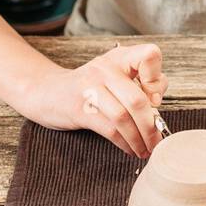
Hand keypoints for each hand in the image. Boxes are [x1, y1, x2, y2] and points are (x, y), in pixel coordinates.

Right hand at [22, 43, 167, 157]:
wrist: (47, 93)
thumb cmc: (90, 88)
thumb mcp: (115, 78)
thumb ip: (140, 86)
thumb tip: (158, 108)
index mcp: (120, 57)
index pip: (149, 55)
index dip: (157, 79)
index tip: (155, 100)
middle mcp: (106, 68)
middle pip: (137, 99)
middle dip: (151, 126)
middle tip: (156, 141)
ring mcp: (91, 87)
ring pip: (124, 116)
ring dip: (139, 139)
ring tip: (145, 149)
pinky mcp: (79, 108)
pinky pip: (109, 129)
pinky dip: (124, 143)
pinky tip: (129, 149)